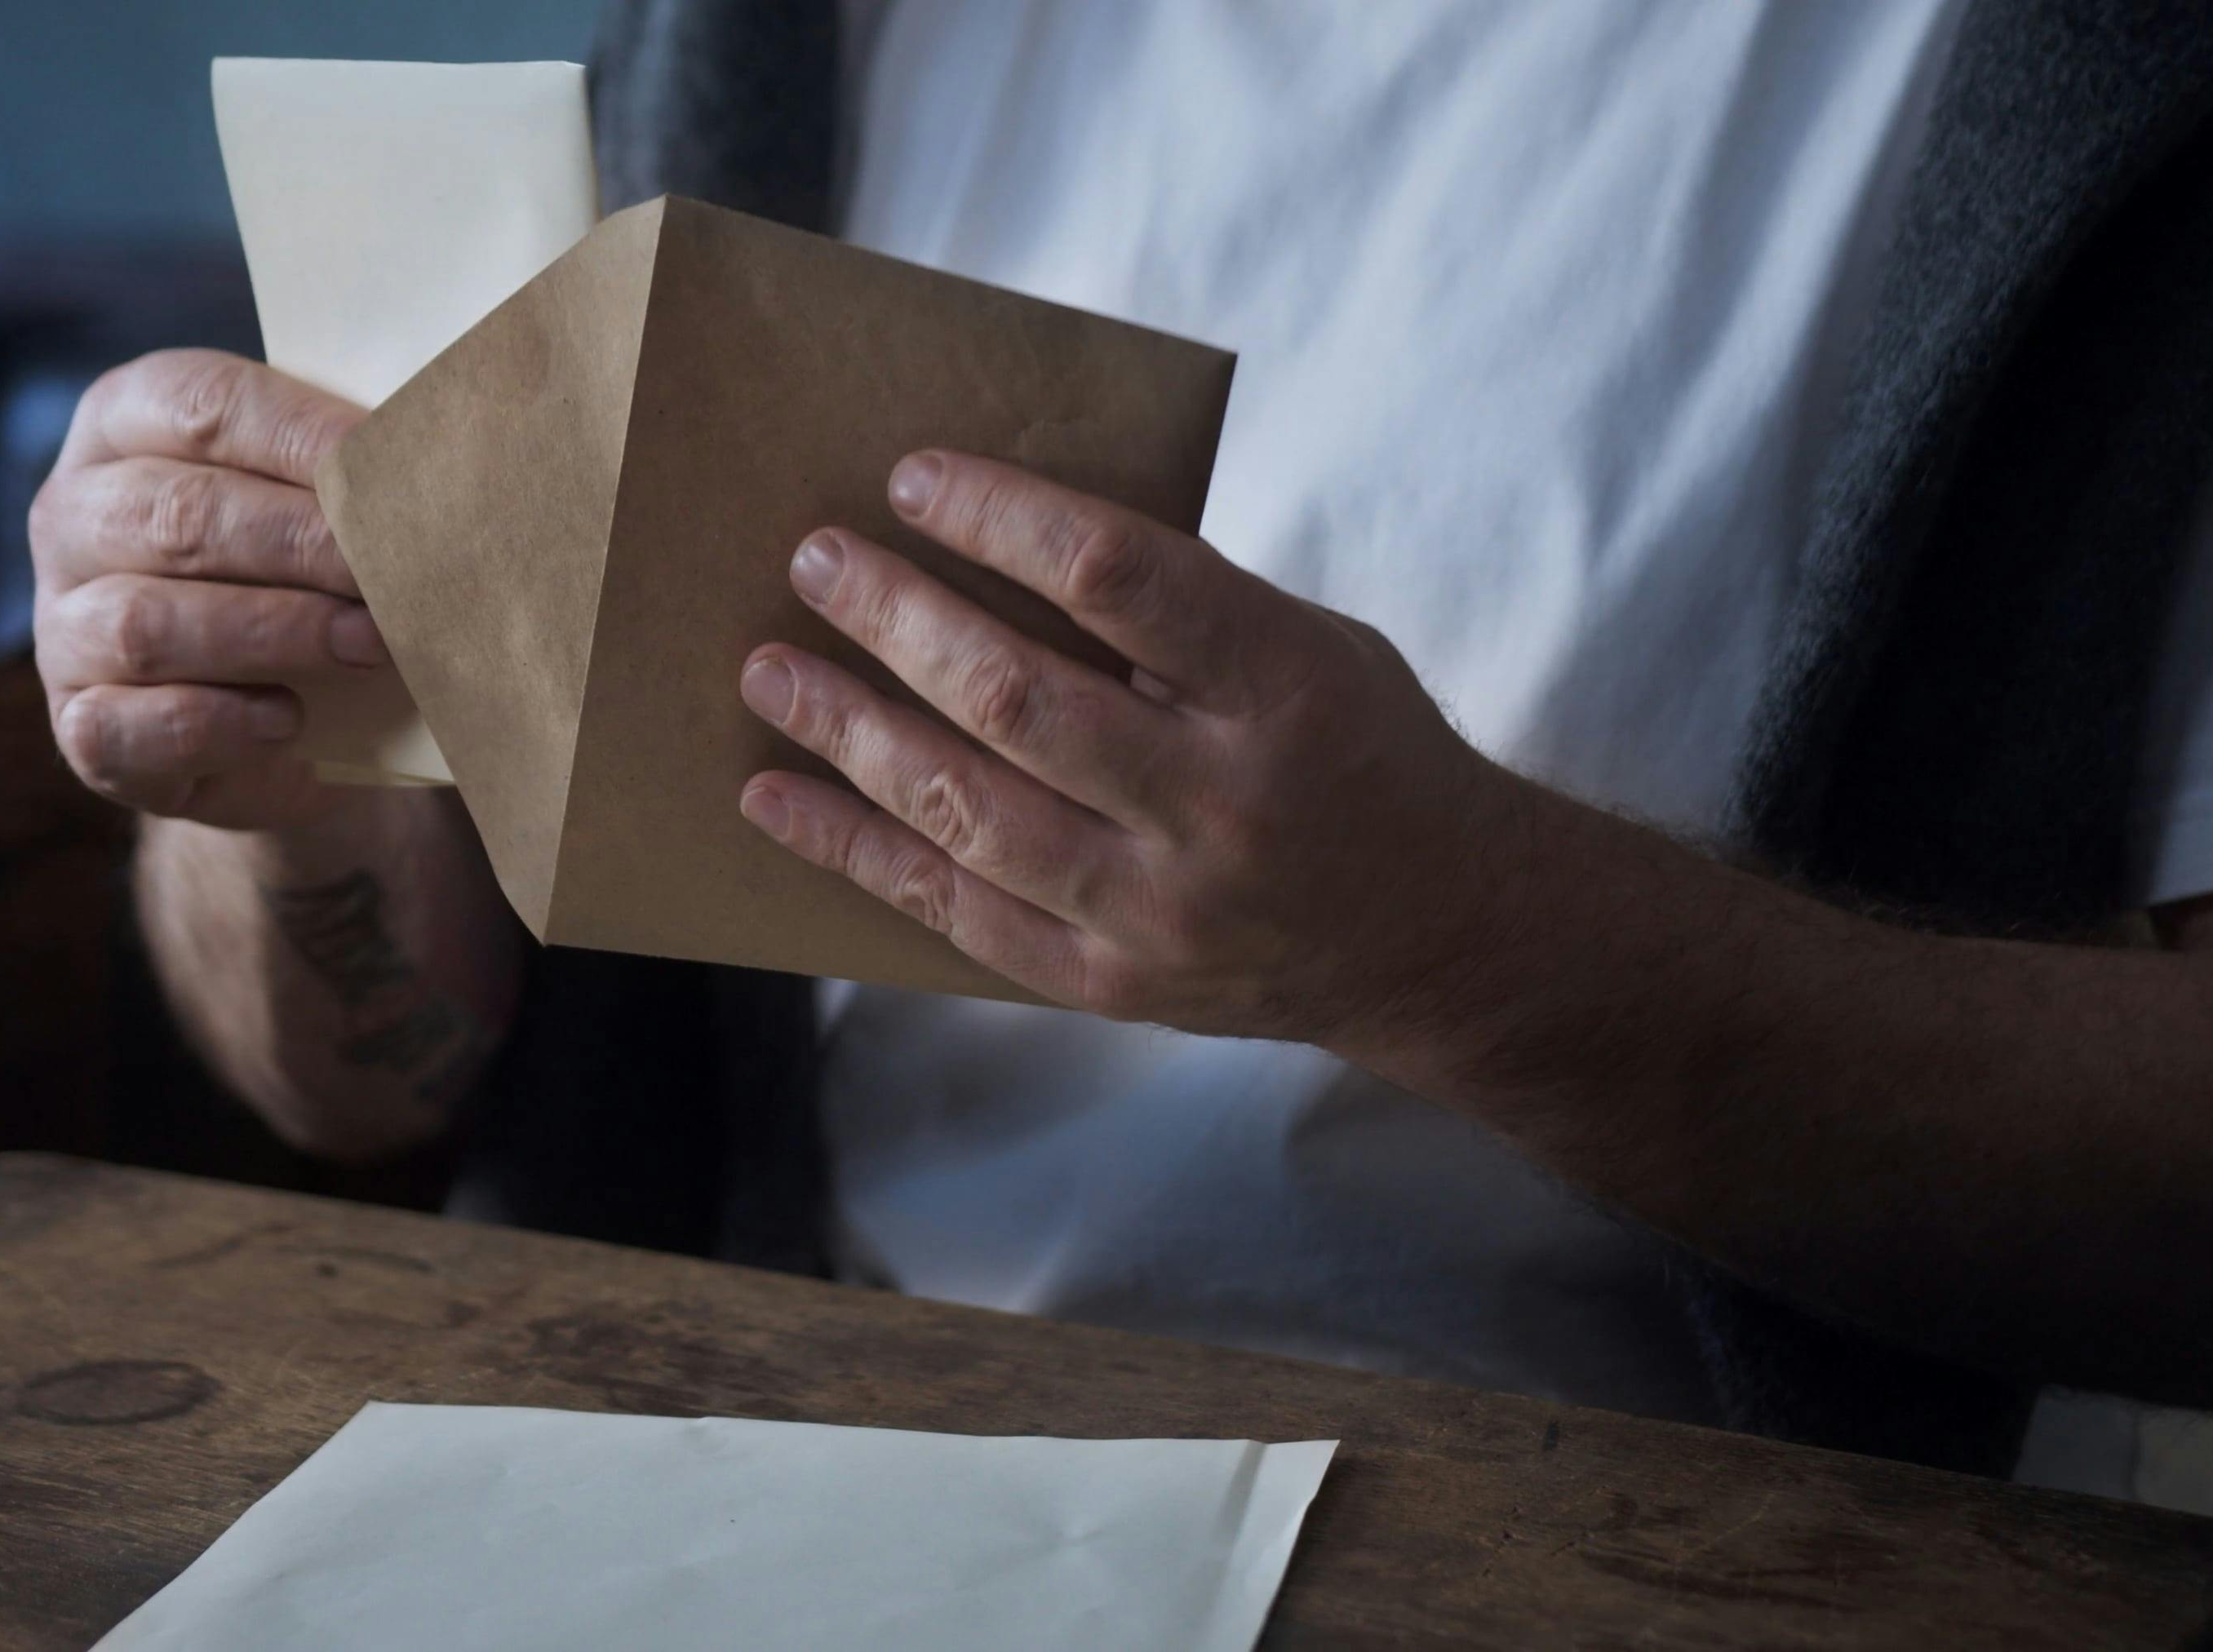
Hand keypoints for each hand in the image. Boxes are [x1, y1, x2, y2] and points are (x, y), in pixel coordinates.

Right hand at [31, 349, 382, 830]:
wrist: (284, 715)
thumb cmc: (310, 573)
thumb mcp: (327, 500)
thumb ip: (357, 469)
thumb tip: (441, 458)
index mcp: (126, 420)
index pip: (203, 404)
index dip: (304, 436)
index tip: (397, 467)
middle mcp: (73, 515)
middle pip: (178, 513)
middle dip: (303, 543)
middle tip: (397, 572)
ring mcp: (62, 623)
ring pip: (145, 623)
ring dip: (275, 633)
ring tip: (371, 644)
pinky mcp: (79, 725)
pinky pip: (125, 726)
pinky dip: (218, 724)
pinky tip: (289, 718)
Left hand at [736, 450, 1548, 1051]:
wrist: (1441, 938)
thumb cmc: (1358, 754)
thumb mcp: (1311, 647)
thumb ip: (1179, 608)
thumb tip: (996, 534)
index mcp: (1283, 687)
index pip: (1121, 577)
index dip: (1002, 517)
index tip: (912, 476)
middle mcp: (1220, 805)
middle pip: (1019, 700)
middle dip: (897, 620)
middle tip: (816, 560)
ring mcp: (1161, 911)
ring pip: (967, 811)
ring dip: (850, 731)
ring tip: (771, 667)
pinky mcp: (1111, 984)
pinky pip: (952, 913)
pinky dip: (851, 849)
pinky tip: (774, 796)